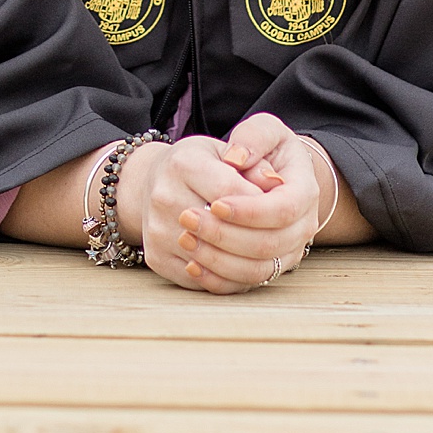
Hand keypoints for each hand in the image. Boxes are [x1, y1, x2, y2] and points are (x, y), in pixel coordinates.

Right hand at [116, 133, 321, 294]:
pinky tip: (245, 267)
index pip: (232, 192)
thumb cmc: (196, 164)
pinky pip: (201, 280)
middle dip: (258, 236)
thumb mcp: (224, 151)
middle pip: (222, 230)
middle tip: (280, 236)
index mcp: (183, 164)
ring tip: (268, 254)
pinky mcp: (156, 258)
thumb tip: (277, 182)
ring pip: (214, 261)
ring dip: (247, 262)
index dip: (261, 204)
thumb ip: (253, 163)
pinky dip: (228, 278)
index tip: (280, 209)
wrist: (152, 183)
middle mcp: (164, 197)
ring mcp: (157, 231)